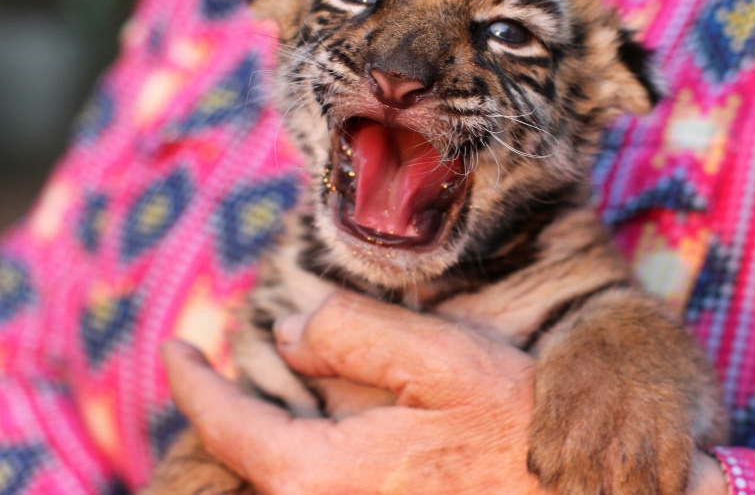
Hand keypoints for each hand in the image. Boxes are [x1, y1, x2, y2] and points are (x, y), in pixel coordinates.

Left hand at [163, 289, 728, 494]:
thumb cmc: (517, 432)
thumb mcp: (443, 360)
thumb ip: (356, 336)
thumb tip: (288, 336)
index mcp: (320, 471)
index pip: (222, 425)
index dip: (190, 379)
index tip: (177, 346)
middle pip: (247, 461)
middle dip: (231, 410)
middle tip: (229, 368)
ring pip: (284, 478)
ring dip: (271, 437)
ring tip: (286, 396)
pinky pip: (322, 487)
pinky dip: (307, 460)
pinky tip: (343, 432)